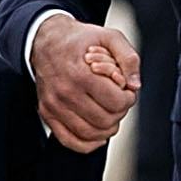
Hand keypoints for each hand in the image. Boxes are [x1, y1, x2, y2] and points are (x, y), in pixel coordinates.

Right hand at [30, 15, 141, 152]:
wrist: (45, 40)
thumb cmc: (79, 40)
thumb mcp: (109, 36)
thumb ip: (128, 58)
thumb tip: (135, 85)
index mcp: (80, 73)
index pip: (115, 102)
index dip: (128, 99)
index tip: (127, 91)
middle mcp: (65, 92)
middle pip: (105, 120)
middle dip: (119, 112)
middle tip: (119, 101)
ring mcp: (54, 105)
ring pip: (89, 134)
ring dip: (107, 128)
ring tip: (110, 113)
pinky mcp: (47, 113)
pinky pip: (69, 140)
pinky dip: (88, 143)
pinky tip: (98, 134)